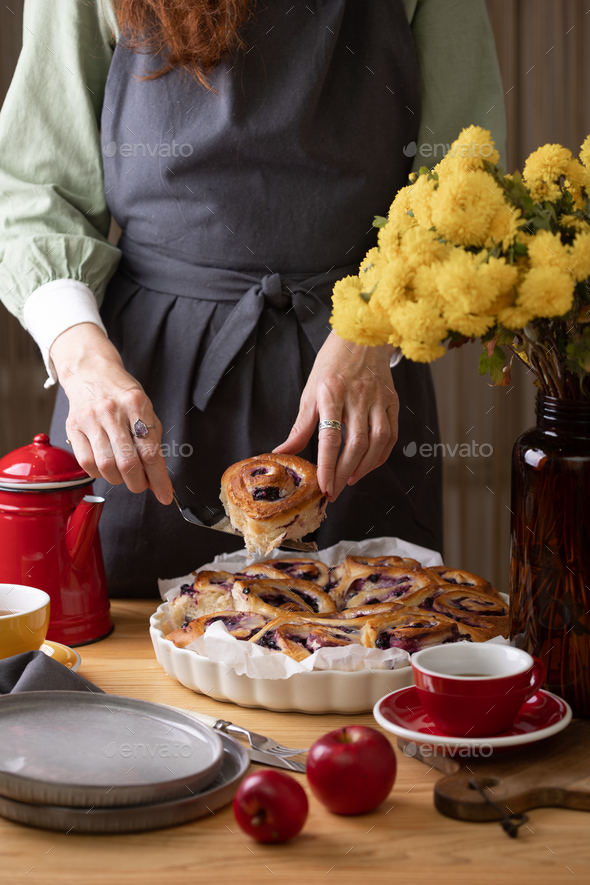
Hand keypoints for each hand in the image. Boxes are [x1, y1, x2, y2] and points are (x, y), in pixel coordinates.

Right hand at [51, 323, 172, 504]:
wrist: (91, 372)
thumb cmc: (122, 394)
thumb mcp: (145, 408)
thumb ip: (152, 440)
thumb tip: (158, 476)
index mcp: (136, 405)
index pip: (150, 451)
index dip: (159, 479)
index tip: (165, 494)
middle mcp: (112, 411)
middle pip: (127, 462)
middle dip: (138, 483)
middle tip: (142, 486)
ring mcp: (90, 419)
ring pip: (105, 466)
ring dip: (119, 480)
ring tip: (124, 476)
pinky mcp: (73, 427)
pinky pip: (86, 462)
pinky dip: (99, 473)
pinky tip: (106, 467)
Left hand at [273, 332, 398, 499]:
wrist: (362, 337)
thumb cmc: (331, 365)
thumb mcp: (310, 392)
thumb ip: (300, 426)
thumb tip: (283, 452)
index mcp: (331, 393)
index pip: (330, 437)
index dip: (328, 465)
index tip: (324, 486)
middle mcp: (357, 397)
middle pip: (355, 444)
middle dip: (344, 473)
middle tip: (334, 492)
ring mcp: (378, 399)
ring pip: (377, 442)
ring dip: (364, 467)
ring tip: (349, 480)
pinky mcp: (393, 401)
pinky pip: (391, 435)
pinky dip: (380, 456)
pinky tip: (368, 466)